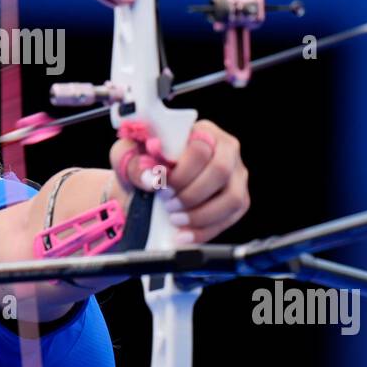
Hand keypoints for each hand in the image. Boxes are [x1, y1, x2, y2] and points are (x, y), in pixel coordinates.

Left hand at [108, 119, 249, 245]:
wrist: (148, 186)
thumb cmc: (142, 165)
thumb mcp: (128, 157)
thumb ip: (134, 164)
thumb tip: (152, 179)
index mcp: (201, 131)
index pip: (200, 149)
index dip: (181, 173)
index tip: (162, 186)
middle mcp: (225, 149)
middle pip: (221, 172)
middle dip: (192, 194)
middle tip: (168, 204)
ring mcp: (236, 175)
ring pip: (233, 198)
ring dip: (201, 215)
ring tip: (175, 219)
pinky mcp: (238, 199)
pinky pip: (231, 218)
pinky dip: (206, 231)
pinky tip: (183, 235)